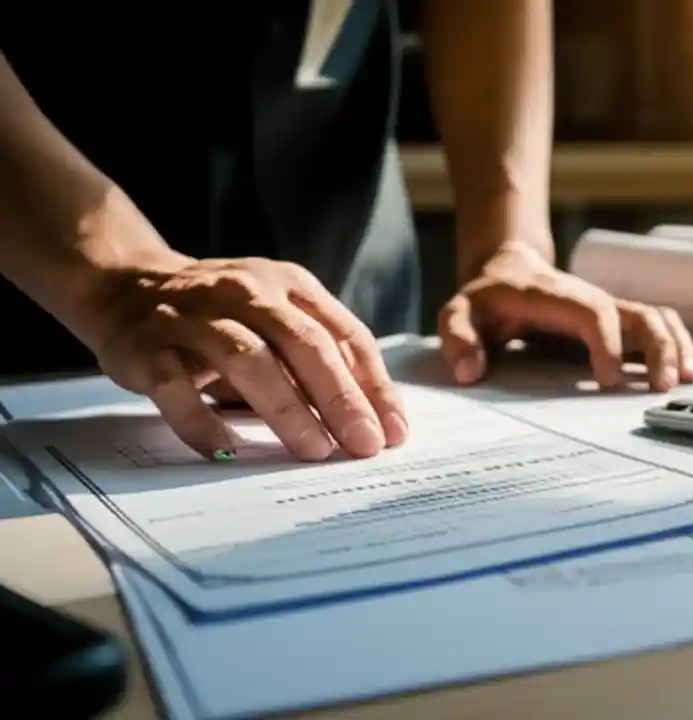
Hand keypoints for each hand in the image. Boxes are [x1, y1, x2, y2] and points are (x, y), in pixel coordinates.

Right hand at [89, 255, 407, 461]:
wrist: (126, 287)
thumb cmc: (224, 315)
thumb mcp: (278, 318)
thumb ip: (322, 358)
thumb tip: (377, 422)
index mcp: (289, 285)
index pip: (345, 334)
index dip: (374, 384)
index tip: (394, 432)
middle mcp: (245, 292)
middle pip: (303, 343)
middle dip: (341, 397)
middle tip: (365, 444)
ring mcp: (193, 317)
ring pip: (247, 359)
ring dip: (286, 407)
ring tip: (315, 450)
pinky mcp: (147, 346)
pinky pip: (176, 386)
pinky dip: (202, 421)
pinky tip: (228, 450)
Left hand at [438, 245, 692, 389]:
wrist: (509, 271)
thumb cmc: (486, 300)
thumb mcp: (457, 312)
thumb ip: (457, 337)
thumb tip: (470, 372)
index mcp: (554, 298)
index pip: (592, 313)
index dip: (606, 343)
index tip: (607, 380)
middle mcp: (591, 300)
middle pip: (637, 314)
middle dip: (656, 348)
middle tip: (660, 388)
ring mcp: (610, 309)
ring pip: (656, 318)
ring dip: (675, 347)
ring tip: (682, 383)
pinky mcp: (619, 322)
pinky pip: (658, 326)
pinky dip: (677, 345)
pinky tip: (686, 374)